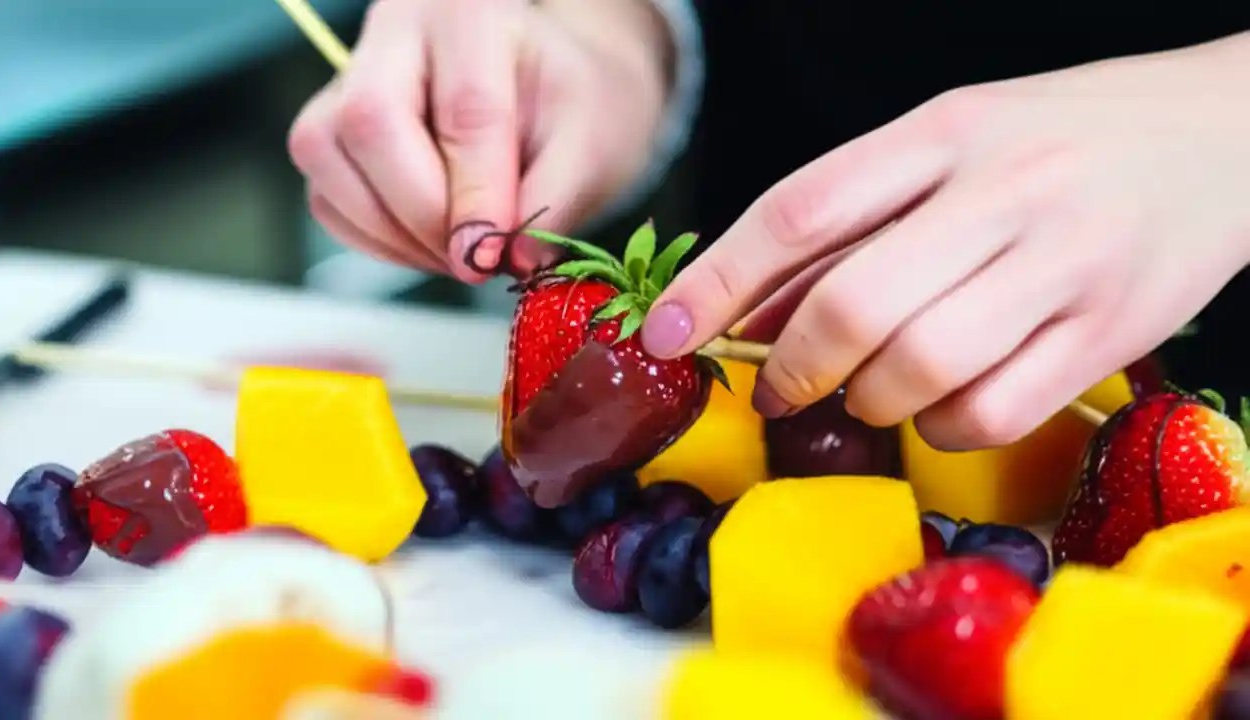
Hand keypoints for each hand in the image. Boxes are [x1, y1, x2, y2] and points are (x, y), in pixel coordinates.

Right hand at [288, 0, 671, 281]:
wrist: (550, 98)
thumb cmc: (573, 111)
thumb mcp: (593, 149)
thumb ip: (551, 204)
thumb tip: (496, 258)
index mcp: (472, 13)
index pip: (463, 110)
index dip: (475, 196)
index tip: (491, 257)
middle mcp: (395, 30)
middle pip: (370, 123)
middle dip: (424, 214)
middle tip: (477, 259)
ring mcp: (347, 78)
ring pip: (330, 163)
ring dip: (397, 234)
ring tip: (461, 250)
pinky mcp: (326, 133)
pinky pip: (328, 200)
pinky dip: (379, 241)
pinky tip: (431, 242)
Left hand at [641, 33, 1249, 449]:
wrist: (1225, 131)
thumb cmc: (1060, 141)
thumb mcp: (950, 145)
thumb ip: (852, 224)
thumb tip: (741, 316)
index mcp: (945, 130)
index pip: (800, 210)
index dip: (715, 282)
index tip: (662, 335)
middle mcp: (1004, 192)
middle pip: (854, 304)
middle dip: (792, 367)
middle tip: (775, 389)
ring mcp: (1064, 264)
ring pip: (920, 368)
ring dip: (866, 401)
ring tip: (866, 391)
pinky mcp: (1110, 333)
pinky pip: (993, 412)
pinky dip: (941, 428)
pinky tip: (938, 406)